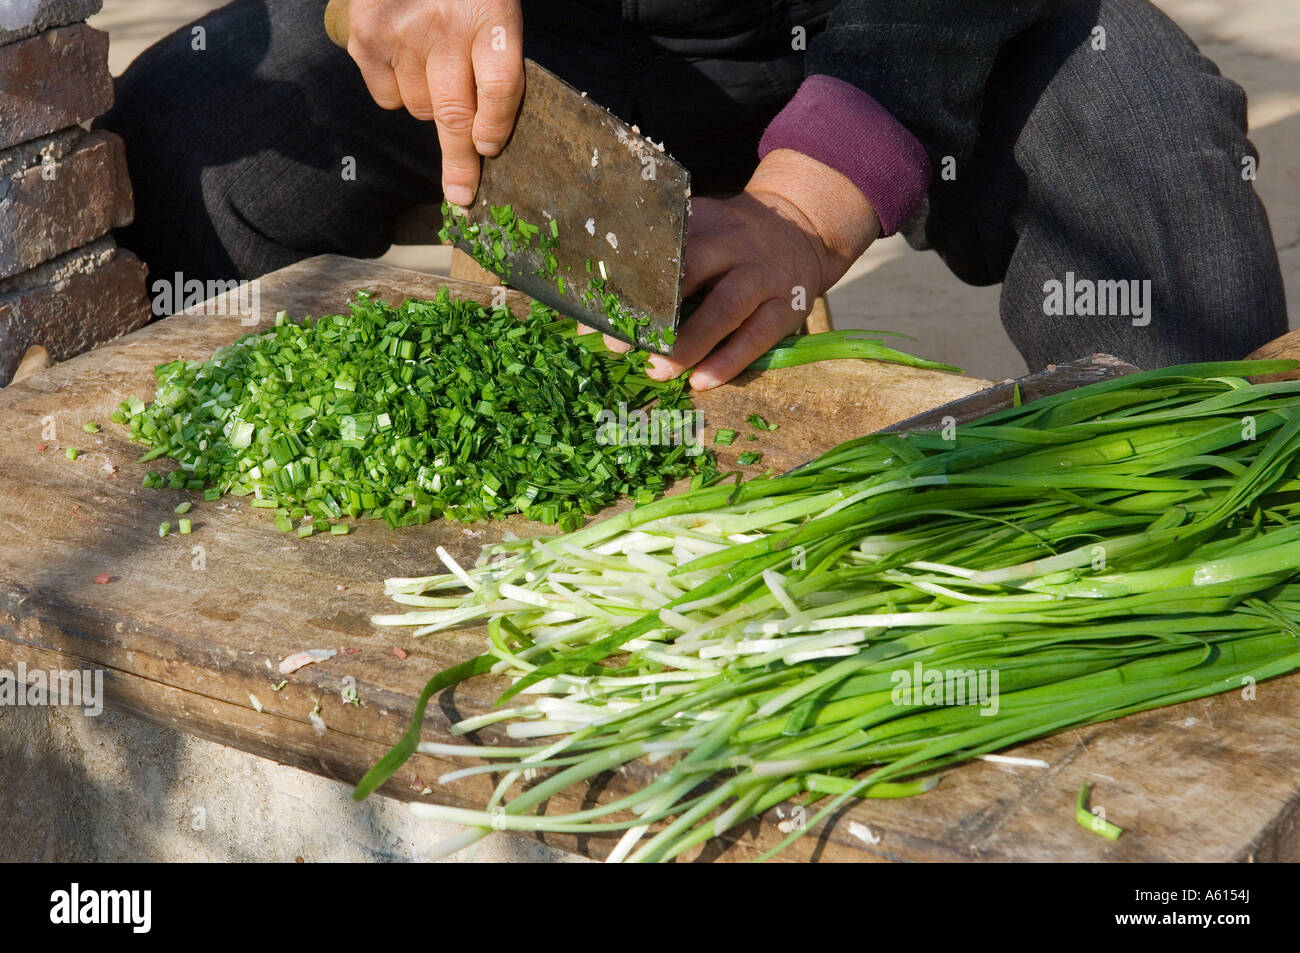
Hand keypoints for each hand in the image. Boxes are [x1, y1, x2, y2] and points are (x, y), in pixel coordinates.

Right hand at [346, 0, 523, 205]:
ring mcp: (401, 35)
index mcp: (489, 15)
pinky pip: (387, 97)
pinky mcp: (367, 39)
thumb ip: (493, 59)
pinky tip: (405, 59)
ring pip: (420, 109)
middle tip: (462, 194)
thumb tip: (482, 136)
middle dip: (461, 163)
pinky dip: (397, 91)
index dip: (496, 126)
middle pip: (455, 115)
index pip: (499, 88)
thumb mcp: (492, 8)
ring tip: (432, 68)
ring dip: (429, 107)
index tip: (488, 150)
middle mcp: (444, 28)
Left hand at [603, 149, 880, 389]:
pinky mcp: (789, 306)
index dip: (624, 278)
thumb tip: (592, 313)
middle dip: (652, 310)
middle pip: (691, 272)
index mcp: (703, 222)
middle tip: (619, 344)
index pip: (658, 247)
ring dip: (690, 343)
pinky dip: (729, 361)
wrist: (804, 230)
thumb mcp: (700, 231)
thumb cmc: (731, 241)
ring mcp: (764, 275)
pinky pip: (757, 336)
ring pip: (725, 308)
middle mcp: (733, 244)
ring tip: (658, 371)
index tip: (593, 310)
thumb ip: (657, 260)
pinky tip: (702, 381)